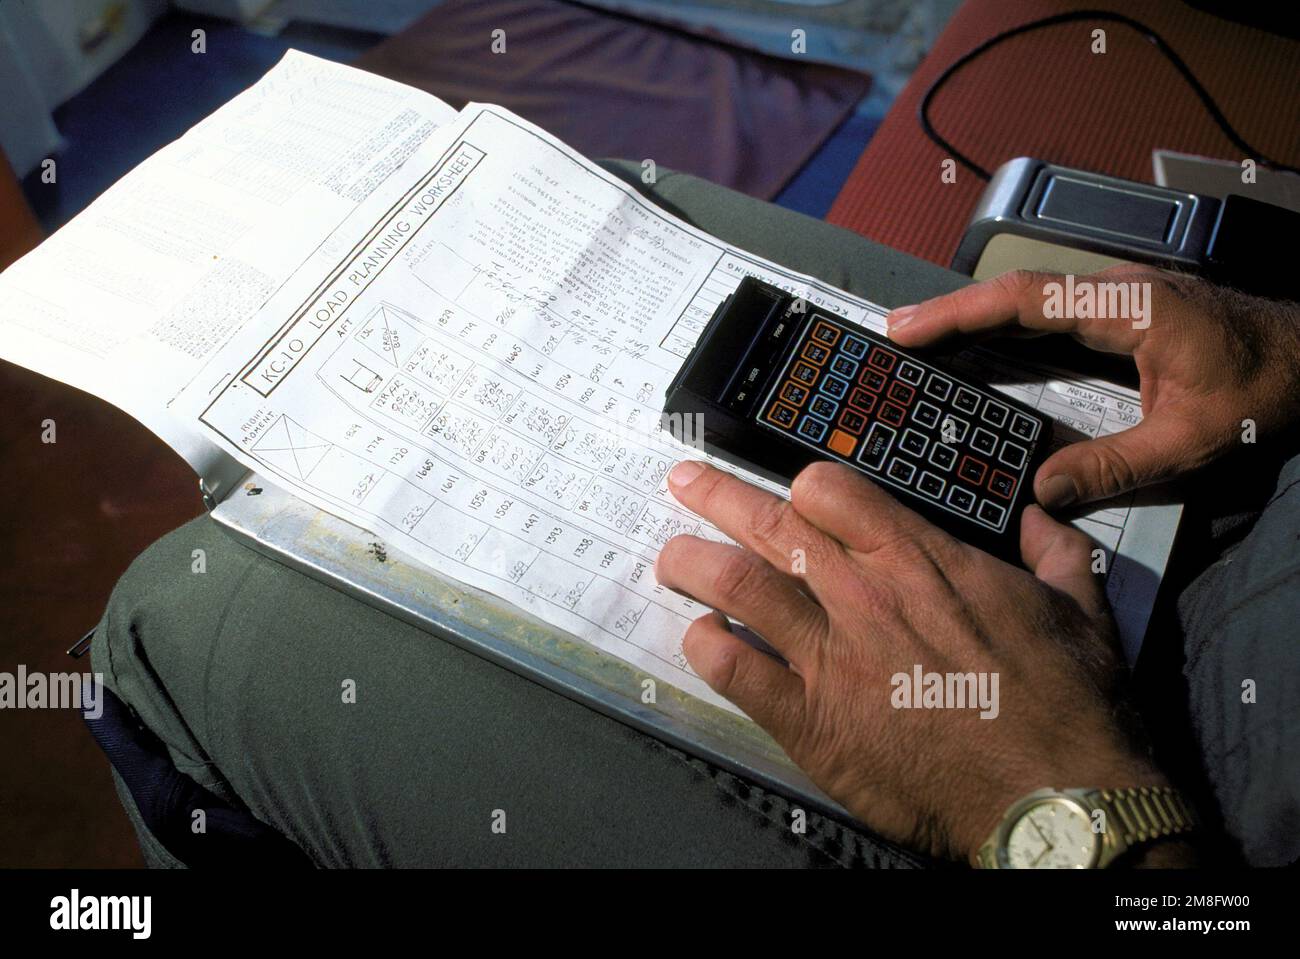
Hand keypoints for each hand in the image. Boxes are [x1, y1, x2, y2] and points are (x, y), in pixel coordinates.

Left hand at [656, 460, 1166, 862]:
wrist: (1053, 797)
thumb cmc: (1068, 709)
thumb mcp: (1079, 610)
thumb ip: (1054, 552)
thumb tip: (1041, 520)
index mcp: (923, 562)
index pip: (831, 491)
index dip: (804, 486)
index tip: (792, 492)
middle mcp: (866, 597)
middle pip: (771, 525)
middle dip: (718, 496)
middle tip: (685, 480)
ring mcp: (832, 657)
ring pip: (739, 584)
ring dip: (694, 562)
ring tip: (669, 554)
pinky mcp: (811, 720)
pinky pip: (737, 671)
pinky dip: (708, 648)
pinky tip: (698, 636)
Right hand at [886, 267, 1299, 508]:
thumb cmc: (1264, 388)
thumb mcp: (1193, 439)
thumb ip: (1116, 465)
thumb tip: (1044, 489)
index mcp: (1127, 308)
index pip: (1025, 301)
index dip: (962, 313)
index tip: (910, 328)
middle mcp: (1113, 292)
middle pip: (1014, 294)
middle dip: (950, 313)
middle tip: (893, 335)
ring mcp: (1114, 298)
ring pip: (1027, 301)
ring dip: (973, 318)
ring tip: (919, 340)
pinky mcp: (1117, 312)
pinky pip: (1046, 313)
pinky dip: (1003, 326)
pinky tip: (977, 345)